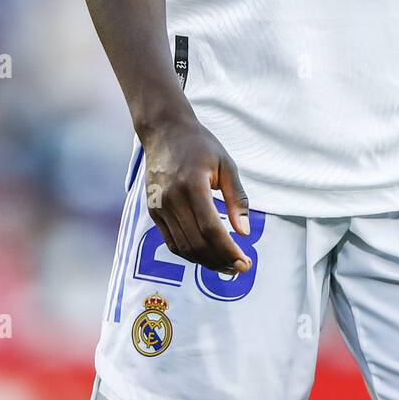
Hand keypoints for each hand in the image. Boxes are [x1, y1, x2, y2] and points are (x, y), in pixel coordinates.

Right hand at [141, 117, 251, 274]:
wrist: (164, 131)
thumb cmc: (200, 145)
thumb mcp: (226, 165)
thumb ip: (237, 199)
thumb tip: (245, 233)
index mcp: (193, 184)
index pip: (211, 229)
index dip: (229, 251)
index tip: (245, 263)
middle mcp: (173, 198)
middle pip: (197, 243)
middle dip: (220, 261)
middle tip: (239, 268)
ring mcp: (160, 206)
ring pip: (183, 247)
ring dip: (205, 262)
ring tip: (225, 265)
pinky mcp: (153, 210)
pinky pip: (170, 241)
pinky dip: (188, 253)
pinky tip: (205, 255)